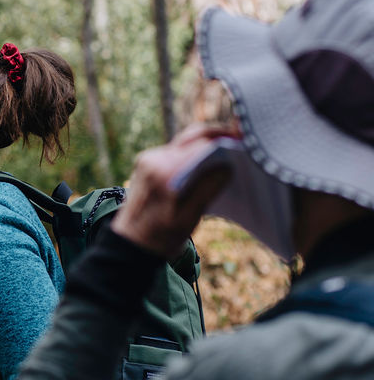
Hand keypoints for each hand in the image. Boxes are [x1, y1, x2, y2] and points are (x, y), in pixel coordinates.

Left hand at [111, 124, 235, 257]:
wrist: (132, 243)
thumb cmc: (161, 235)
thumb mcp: (188, 218)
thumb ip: (206, 189)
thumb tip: (227, 165)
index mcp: (164, 171)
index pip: (201, 144)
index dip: (226, 141)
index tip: (246, 144)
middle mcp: (154, 159)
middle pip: (193, 137)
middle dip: (218, 136)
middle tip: (242, 141)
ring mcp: (149, 159)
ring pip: (185, 143)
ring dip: (206, 144)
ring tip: (230, 152)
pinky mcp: (148, 162)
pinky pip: (177, 151)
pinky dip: (194, 153)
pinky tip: (209, 163)